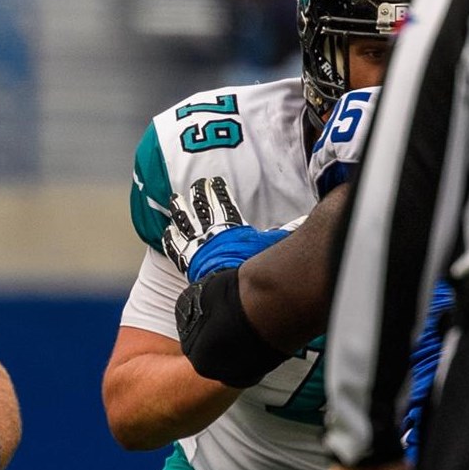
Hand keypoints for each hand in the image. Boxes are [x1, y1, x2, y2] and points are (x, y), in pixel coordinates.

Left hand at [162, 176, 288, 281]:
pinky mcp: (187, 259)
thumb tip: (301, 222)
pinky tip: (167, 230)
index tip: (213, 181)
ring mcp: (197, 244)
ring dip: (179, 209)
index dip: (218, 190)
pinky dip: (170, 237)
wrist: (232, 288)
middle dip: (198, 194)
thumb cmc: (252, 266)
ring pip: (184, 221)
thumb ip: (282, 232)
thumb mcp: (269, 245)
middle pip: (201, 207)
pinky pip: (174, 245)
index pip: (222, 202)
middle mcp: (211, 232)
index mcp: (230, 226)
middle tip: (194, 185)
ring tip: (174, 199)